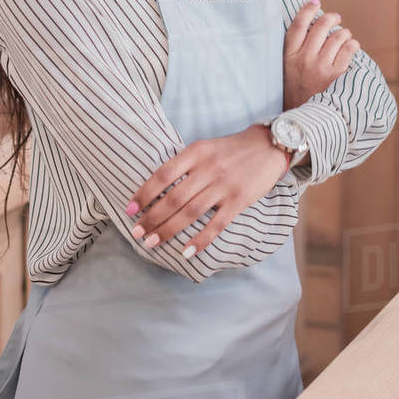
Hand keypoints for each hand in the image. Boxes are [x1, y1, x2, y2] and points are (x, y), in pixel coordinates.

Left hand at [124, 125, 290, 258]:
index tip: (130, 209)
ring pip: (190, 212)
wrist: (268, 146)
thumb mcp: (205, 147)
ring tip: (152, 242)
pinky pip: (216, 224)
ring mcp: (224, 185)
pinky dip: (200, 240)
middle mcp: (208, 168)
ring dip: (169, 230)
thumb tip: (156, 188)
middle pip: (174, 198)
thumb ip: (185, 164)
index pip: (163, 175)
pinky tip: (186, 252)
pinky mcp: (239, 200)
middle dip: (152, 218)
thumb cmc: (231, 149)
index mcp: (196, 152)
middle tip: (136, 233)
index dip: (144, 193)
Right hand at [283, 0, 358, 109]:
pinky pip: (350, 49)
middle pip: (320, 26)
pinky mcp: (337, 76)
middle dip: (332, 18)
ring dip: (344, 33)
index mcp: (289, 57)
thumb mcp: (287, 73)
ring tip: (344, 37)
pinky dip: (353, 45)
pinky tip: (351, 47)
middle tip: (336, 18)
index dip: (307, 10)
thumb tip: (312, 28)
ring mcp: (321, 67)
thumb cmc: (297, 95)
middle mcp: (304, 60)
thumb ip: (296, 53)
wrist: (305, 123)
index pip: (297, 26)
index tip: (315, 2)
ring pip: (338, 36)